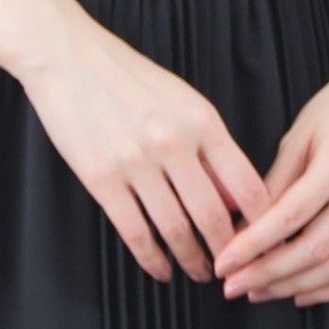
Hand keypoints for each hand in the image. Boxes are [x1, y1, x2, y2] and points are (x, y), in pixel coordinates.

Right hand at [13, 5, 273, 285]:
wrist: (68, 56)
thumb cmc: (128, 77)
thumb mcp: (182, 99)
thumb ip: (210, 145)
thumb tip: (237, 198)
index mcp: (201, 119)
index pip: (247, 185)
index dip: (259, 223)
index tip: (260, 241)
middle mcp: (174, 141)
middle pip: (214, 216)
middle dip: (227, 252)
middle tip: (231, 269)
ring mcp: (136, 161)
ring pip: (176, 230)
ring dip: (192, 260)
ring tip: (198, 272)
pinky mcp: (102, 178)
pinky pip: (135, 232)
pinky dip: (152, 259)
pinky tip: (160, 268)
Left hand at [210, 55, 328, 307]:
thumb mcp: (298, 136)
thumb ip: (274, 183)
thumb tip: (241, 228)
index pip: (289, 217)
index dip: (253, 246)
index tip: (225, 262)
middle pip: (315, 249)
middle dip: (269, 274)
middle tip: (235, 285)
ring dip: (297, 286)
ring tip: (261, 291)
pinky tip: (303, 292)